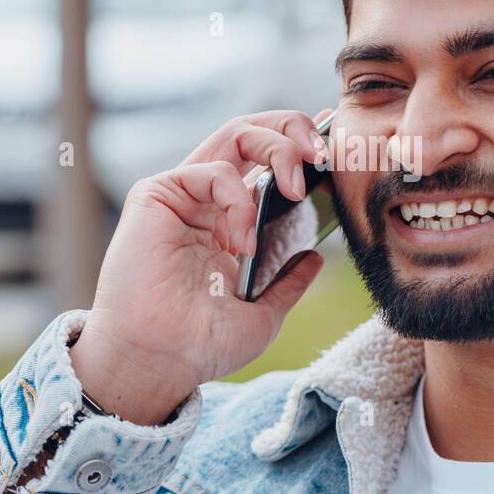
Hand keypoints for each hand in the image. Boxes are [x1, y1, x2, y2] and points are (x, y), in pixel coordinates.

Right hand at [69, 108, 334, 424]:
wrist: (160, 363)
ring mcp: (183, 195)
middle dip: (295, 130)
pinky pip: (211, 171)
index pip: (267, 164)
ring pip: (235, 134)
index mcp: (229, 222)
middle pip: (253, 133)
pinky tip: (243, 242)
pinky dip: (239, 201)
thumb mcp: (263, 314)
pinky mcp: (157, 195)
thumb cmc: (201, 345)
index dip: (301, 144)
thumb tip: (315, 256)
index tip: (336, 144)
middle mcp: (206, 201)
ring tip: (296, 187)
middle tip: (323, 155)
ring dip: (278, 149)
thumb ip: (288, 282)